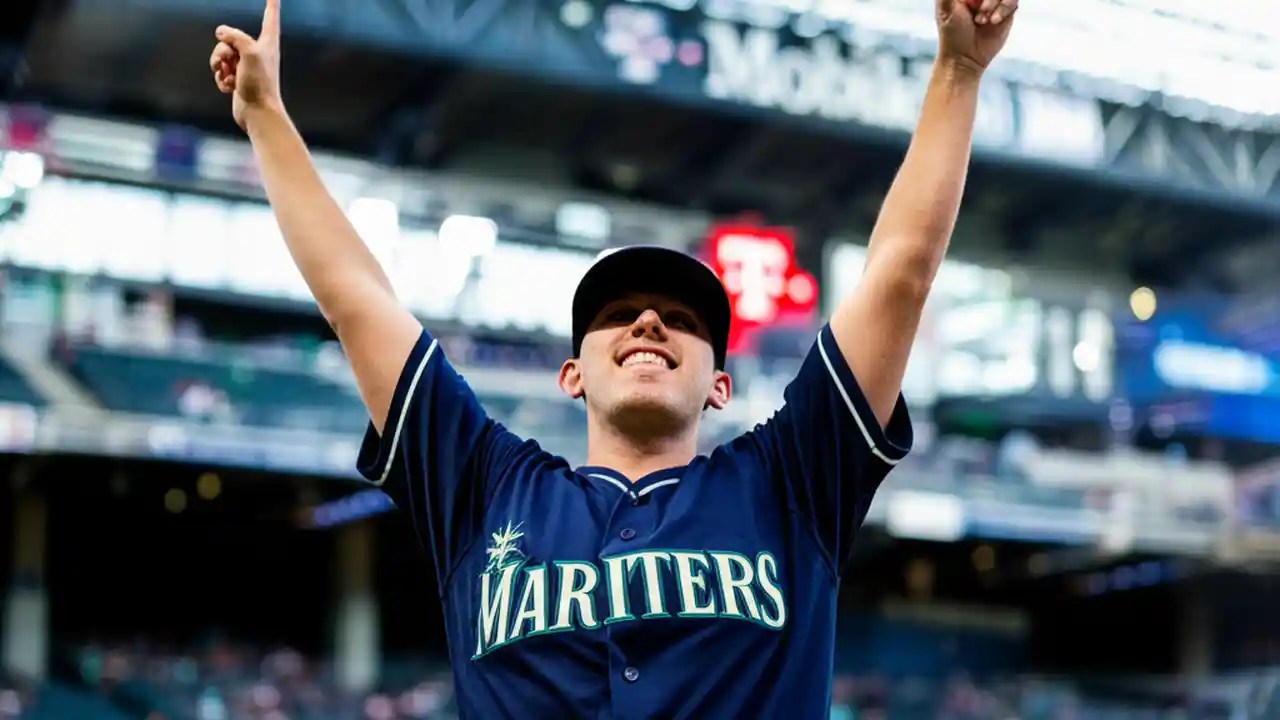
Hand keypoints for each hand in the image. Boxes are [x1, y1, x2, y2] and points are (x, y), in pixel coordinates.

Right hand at [209, 0, 282, 131]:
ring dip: (219, 65)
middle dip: (222, 50)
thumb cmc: (259, 83)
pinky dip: (221, 79)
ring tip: (228, 77)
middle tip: (228, 63)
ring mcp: (247, 67)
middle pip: (231, 39)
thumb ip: (235, 36)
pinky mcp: (239, 80)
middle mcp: (258, 53)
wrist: (258, 113)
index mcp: (268, 44)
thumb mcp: (249, 53)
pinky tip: (229, 88)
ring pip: (222, 55)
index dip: (272, 4)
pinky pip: (221, 71)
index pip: (270, 17)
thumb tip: (221, 33)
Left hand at [936, 0, 1016, 73]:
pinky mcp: (1007, 11)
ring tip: (981, 20)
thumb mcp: (947, 7)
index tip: (974, 5)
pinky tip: (993, 22)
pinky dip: (1003, 9)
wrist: (965, 57)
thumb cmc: (952, 33)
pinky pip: (1013, 1)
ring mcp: (995, 0)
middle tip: (977, 11)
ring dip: (994, 3)